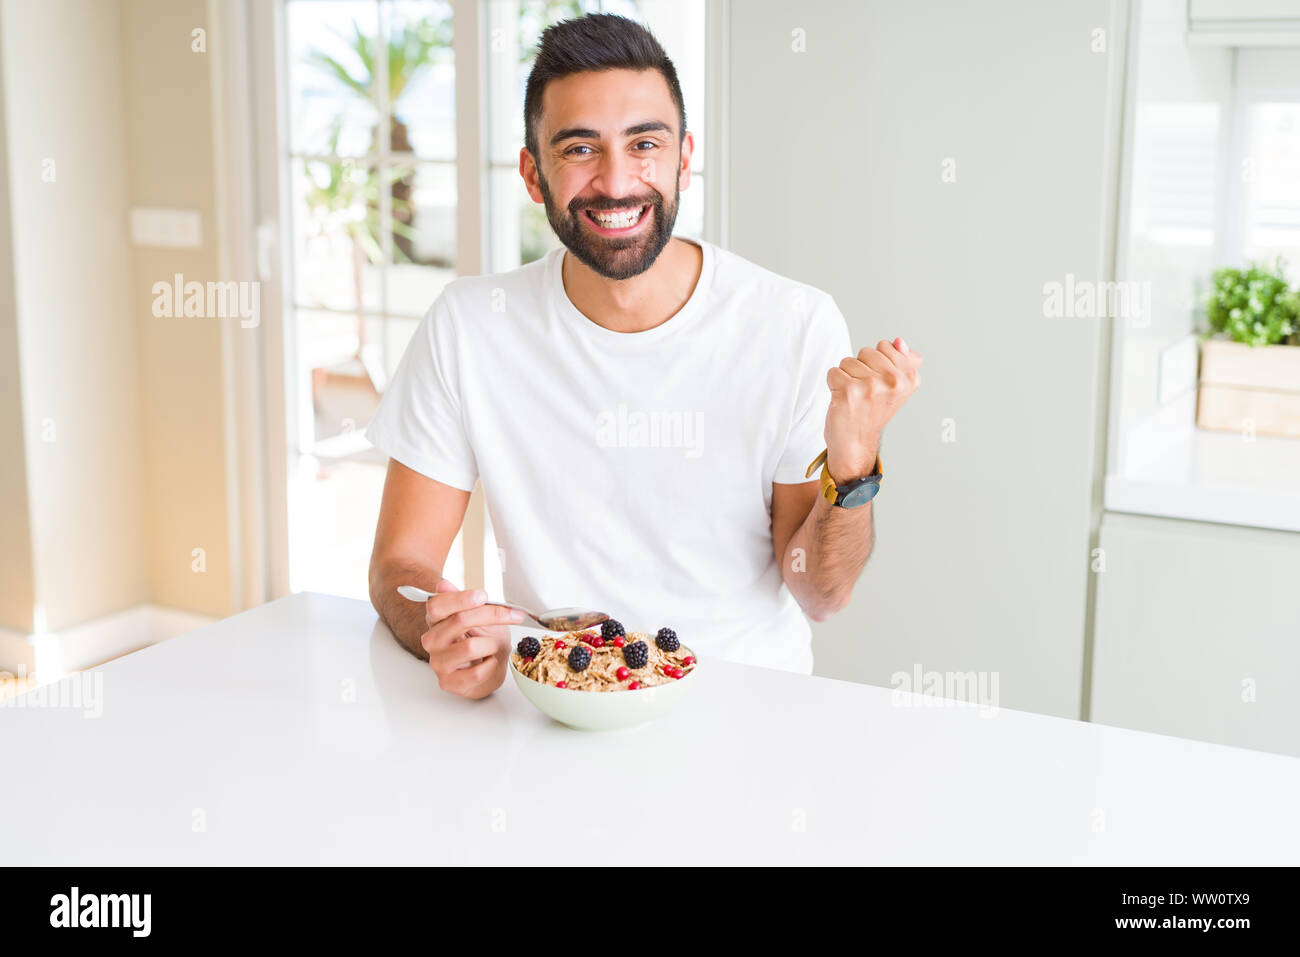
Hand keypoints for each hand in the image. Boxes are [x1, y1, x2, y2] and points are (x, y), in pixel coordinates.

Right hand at [420, 578, 523, 698]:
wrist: (488, 670)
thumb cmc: (483, 641)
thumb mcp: (478, 617)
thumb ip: (463, 601)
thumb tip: (443, 584)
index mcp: (436, 620)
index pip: (437, 605)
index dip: (461, 599)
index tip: (484, 595)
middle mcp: (432, 641)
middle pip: (459, 620)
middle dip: (491, 615)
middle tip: (513, 615)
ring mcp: (439, 663)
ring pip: (470, 647)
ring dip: (492, 644)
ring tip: (494, 646)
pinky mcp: (449, 683)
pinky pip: (477, 671)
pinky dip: (491, 664)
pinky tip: (490, 662)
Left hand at [824, 337, 922, 480]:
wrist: (856, 443)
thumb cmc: (872, 412)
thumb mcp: (896, 387)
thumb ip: (902, 361)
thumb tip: (898, 341)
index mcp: (909, 378)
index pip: (885, 345)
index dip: (876, 362)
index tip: (879, 384)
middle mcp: (894, 382)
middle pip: (866, 351)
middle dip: (861, 368)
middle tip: (865, 392)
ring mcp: (872, 387)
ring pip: (848, 361)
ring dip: (847, 377)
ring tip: (855, 397)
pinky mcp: (849, 391)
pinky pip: (833, 372)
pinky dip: (833, 385)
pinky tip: (843, 400)